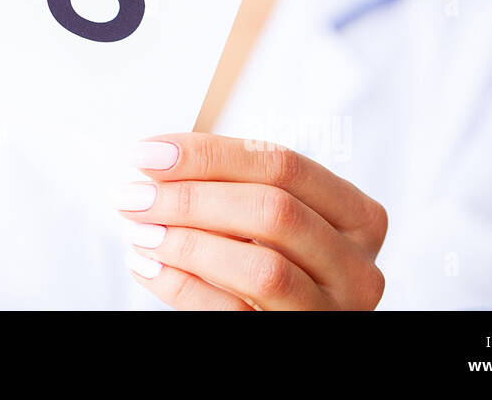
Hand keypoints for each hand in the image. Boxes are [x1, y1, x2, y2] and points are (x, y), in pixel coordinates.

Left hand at [116, 132, 386, 309]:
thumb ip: (232, 184)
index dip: (211, 155)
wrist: (279, 317)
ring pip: (261, 268)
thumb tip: (158, 158)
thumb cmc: (274, 257)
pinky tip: (149, 266)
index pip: (282, 165)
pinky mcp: (294, 339)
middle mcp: (355, 264)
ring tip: (141, 231)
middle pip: (273, 211)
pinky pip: (233, 313)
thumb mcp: (270, 216)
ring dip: (188, 243)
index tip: (151, 153)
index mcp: (356, 215)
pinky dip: (183, 287)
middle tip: (135, 194)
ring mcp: (331, 310)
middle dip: (192, 198)